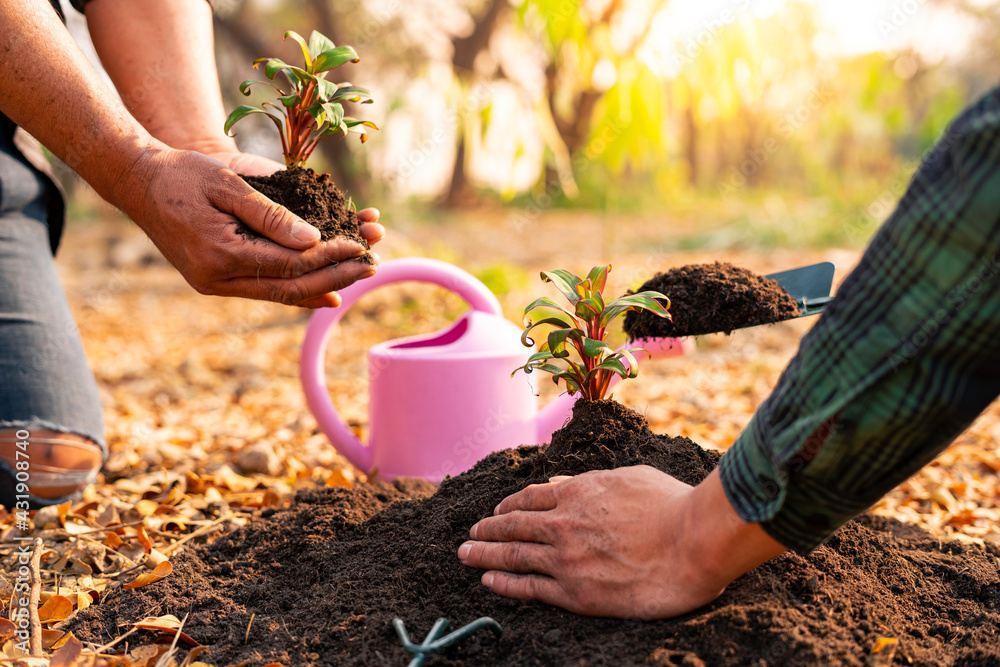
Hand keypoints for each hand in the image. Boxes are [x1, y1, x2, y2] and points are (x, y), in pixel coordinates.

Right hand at [115, 145, 384, 307]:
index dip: (328, 256)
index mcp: (220, 253)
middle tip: (371, 267)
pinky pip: (264, 290)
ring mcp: (215, 284)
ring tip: (357, 279)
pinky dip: (297, 291)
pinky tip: (326, 294)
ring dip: (322, 287)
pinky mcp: (216, 281)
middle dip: (335, 277)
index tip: (359, 245)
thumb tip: (312, 239)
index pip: (289, 263)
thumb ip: (270, 214)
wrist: (138, 183)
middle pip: (289, 287)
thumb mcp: (228, 184)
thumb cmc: (184, 174)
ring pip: (279, 294)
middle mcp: (217, 278)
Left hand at [457, 467, 786, 618]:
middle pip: (512, 526)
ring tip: (466, 556)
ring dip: (484, 555)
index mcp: (578, 493)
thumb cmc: (673, 505)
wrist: (694, 541)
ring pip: (512, 555)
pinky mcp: (576, 593)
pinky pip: (528, 587)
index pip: (530, 498)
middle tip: (469, 536)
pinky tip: (489, 582)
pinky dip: (504, 584)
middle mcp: (564, 523)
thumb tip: (561, 485)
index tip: (496, 513)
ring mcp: (566, 559)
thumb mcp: (629, 477)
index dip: (508, 506)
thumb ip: (591, 482)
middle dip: (487, 531)